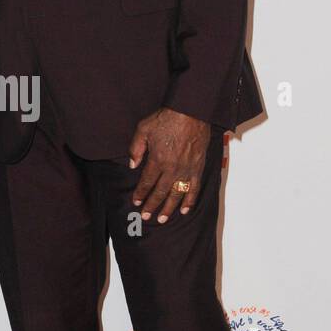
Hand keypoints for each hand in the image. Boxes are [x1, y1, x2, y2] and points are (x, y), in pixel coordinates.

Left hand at [129, 107, 209, 222]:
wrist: (191, 111)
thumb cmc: (167, 118)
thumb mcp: (143, 129)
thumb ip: (135, 149)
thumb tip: (132, 165)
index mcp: (158, 160)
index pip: (147, 182)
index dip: (140, 193)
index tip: (136, 202)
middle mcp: (172, 168)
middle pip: (160, 192)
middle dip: (152, 206)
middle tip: (146, 216)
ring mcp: (186, 169)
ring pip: (176, 194)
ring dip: (169, 208)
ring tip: (163, 219)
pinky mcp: (198, 167)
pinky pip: (194, 188)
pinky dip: (190, 200)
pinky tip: (185, 210)